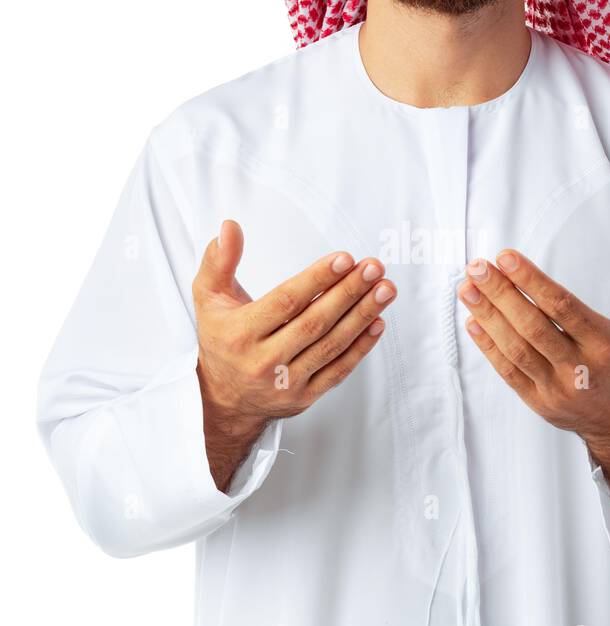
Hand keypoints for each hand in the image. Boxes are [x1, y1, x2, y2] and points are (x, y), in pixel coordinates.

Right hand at [192, 220, 396, 488]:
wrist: (223, 398)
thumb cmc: (221, 339)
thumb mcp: (208, 298)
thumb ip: (219, 261)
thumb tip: (230, 226)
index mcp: (240, 333)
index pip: (286, 302)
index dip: (318, 279)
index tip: (345, 258)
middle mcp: (263, 361)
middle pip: (314, 323)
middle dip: (349, 292)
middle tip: (374, 267)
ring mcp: (286, 383)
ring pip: (331, 346)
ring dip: (362, 315)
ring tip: (385, 289)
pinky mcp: (304, 397)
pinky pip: (338, 370)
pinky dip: (361, 347)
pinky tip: (378, 321)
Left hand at [457, 230, 609, 459]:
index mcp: (607, 344)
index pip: (562, 307)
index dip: (531, 280)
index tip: (505, 256)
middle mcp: (581, 370)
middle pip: (532, 327)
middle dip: (500, 294)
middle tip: (477, 266)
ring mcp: (557, 389)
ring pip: (515, 350)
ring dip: (487, 317)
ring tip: (467, 287)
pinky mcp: (540, 403)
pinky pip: (508, 373)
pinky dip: (488, 346)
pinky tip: (473, 320)